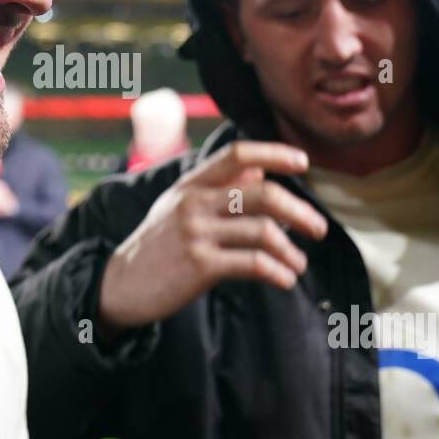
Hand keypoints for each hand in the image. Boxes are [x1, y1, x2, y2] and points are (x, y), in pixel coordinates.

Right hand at [98, 141, 327, 334]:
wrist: (120, 285)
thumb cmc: (157, 246)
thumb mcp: (179, 207)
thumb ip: (218, 188)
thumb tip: (260, 171)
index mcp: (191, 184)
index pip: (238, 154)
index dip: (275, 153)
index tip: (303, 163)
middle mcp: (193, 202)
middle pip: (263, 193)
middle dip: (300, 211)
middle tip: (319, 229)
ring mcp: (196, 233)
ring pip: (263, 231)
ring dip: (291, 251)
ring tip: (298, 265)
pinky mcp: (199, 265)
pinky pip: (253, 264)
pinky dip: (277, 272)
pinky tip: (285, 280)